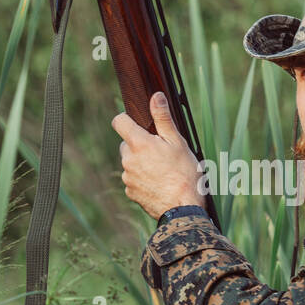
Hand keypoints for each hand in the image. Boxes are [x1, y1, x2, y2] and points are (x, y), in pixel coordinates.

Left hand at [112, 93, 205, 219]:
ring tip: (163, 171)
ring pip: (131, 163)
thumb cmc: (184, 174)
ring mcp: (128, 178)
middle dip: (140, 145)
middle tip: (161, 153)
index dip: (126, 119)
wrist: (183, 209)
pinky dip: (143, 180)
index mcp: (139, 144)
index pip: (119, 122)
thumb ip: (163, 118)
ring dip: (142, 163)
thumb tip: (156, 96)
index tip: (137, 123)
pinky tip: (159, 184)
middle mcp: (128, 160)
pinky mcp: (130, 193)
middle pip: (127, 144)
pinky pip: (133, 180)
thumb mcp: (178, 142)